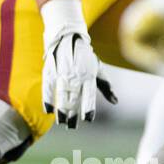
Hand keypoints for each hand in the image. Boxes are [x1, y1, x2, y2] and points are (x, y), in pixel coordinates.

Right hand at [40, 0, 116, 127]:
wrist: (68, 37)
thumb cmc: (86, 58)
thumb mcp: (98, 70)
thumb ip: (106, 87)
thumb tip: (116, 102)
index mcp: (88, 76)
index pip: (89, 94)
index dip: (88, 107)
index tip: (88, 119)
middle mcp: (75, 75)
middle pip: (74, 98)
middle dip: (72, 114)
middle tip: (72, 126)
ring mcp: (61, 73)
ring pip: (61, 95)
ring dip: (61, 109)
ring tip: (61, 122)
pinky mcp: (50, 71)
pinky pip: (48, 87)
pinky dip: (48, 98)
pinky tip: (48, 110)